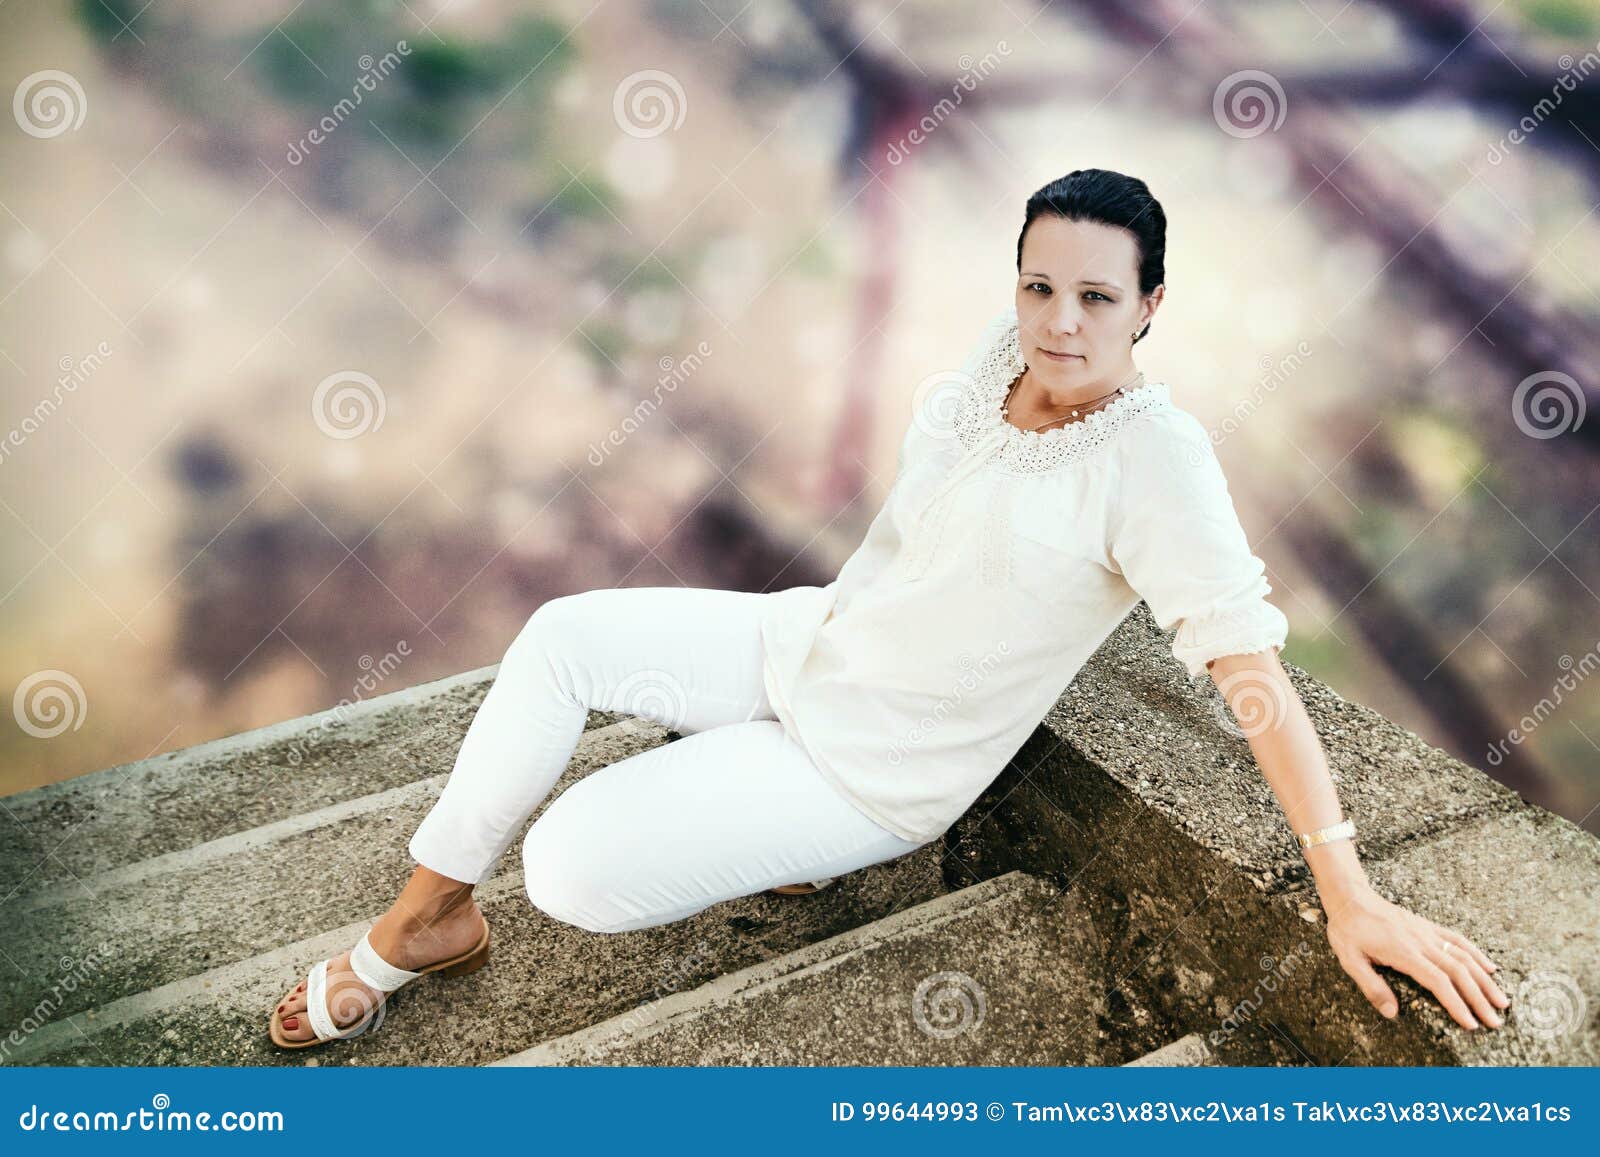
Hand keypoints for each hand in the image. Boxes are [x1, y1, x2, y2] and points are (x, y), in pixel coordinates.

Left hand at [1323, 885, 1509, 1030]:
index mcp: (1403, 953)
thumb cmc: (1348, 930)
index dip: (1457, 1004)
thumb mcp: (1350, 960)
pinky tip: (1490, 967)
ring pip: (1464, 957)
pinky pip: (1458, 939)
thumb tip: (1391, 1013)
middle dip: (1479, 998)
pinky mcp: (1428, 926)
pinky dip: (1477, 953)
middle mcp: (1421, 942)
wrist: (1351, 898)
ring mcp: (1427, 932)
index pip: (1438, 982)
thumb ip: (1371, 987)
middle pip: (1459, 972)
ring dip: (1485, 980)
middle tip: (1495, 1021)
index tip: (1471, 1023)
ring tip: (1502, 1001)